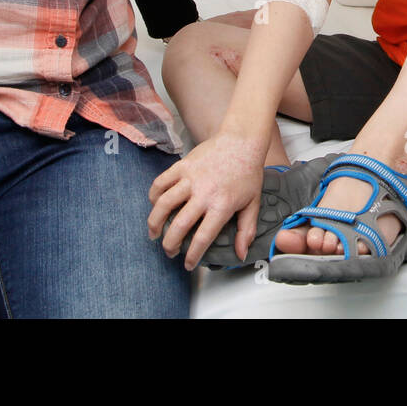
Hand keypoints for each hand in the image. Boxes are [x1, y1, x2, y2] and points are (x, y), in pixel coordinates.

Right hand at [147, 132, 265, 269]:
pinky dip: (153, 196)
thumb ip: (245, 230)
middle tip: (169, 251)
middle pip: (179, 225)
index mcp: (221, 205)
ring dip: (155, 222)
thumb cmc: (248, 172)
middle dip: (170, 244)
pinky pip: (160, 183)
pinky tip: (155, 205)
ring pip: (163, 204)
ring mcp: (190, 178)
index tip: (188, 264)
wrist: (242, 141)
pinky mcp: (182, 166)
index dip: (192, 255)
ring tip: (154, 233)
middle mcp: (203, 194)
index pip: (202, 238)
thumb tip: (241, 253)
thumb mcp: (253, 203)